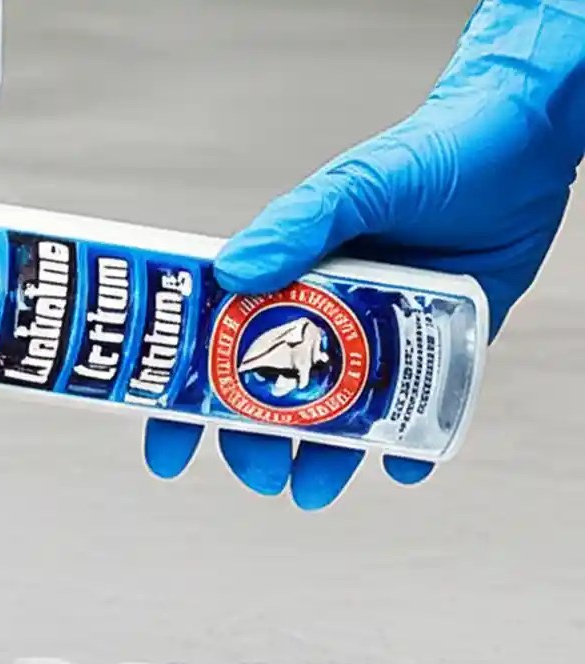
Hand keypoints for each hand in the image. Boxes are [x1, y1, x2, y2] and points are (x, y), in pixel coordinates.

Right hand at [145, 0, 584, 508]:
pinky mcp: (434, 340)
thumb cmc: (431, 151)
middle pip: (268, 389)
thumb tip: (234, 272)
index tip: (168, 442)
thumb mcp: (356, 186)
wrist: (524, 143)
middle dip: (253, 439)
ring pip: (333, 408)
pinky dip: (406, 442)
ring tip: (312, 490)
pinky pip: (412, 403)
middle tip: (258, 476)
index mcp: (285, 270)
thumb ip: (297, 226)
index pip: (215, 337)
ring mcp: (376, 328)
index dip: (184, 390)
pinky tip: (404, 464)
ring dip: (321, 454)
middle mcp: (323, 306)